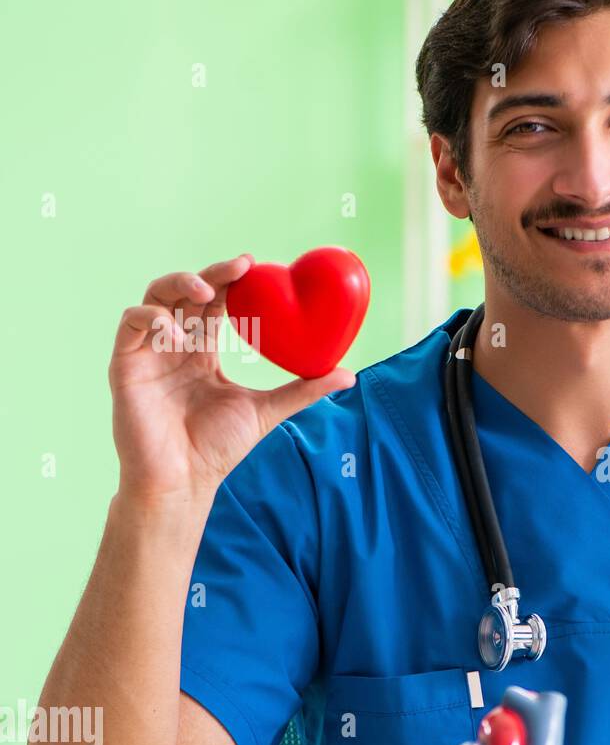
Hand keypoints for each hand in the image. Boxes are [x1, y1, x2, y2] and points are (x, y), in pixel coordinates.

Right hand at [109, 254, 355, 504]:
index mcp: (203, 352)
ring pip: (155, 297)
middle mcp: (174, 346)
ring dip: (179, 285)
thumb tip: (349, 374)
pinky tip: (179, 335)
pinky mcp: (126, 364)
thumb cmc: (218, 448)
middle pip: (186, 292)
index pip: (214, 303)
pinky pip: (131, 323)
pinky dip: (153, 319)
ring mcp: (148, 353)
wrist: (183, 480)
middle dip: (210, 274)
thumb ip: (304, 391)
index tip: (252, 264)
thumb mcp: (267, 411)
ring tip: (207, 293)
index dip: (229, 280)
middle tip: (239, 268)